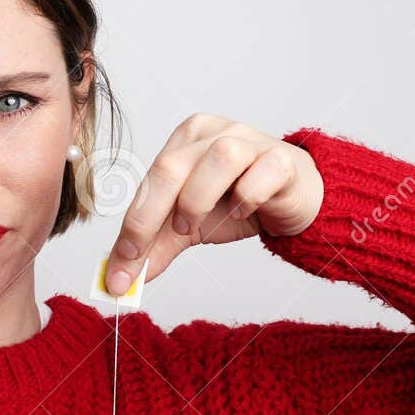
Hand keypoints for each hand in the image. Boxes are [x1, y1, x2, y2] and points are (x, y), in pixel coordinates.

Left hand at [104, 115, 321, 295]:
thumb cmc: (238, 202)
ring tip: (196, 227)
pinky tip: (245, 212)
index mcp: (184, 142)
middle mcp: (213, 134)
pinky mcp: (282, 159)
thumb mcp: (189, 226)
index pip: (149, 180)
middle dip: (148, 218)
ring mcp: (249, 142)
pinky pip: (261, 173)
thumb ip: (156, 247)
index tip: (121, 264)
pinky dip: (248, 197)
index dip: (132, 223)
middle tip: (141, 254)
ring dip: (198, 200)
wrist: (293, 199)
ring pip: (219, 158)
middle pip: (171, 167)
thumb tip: (122, 280)